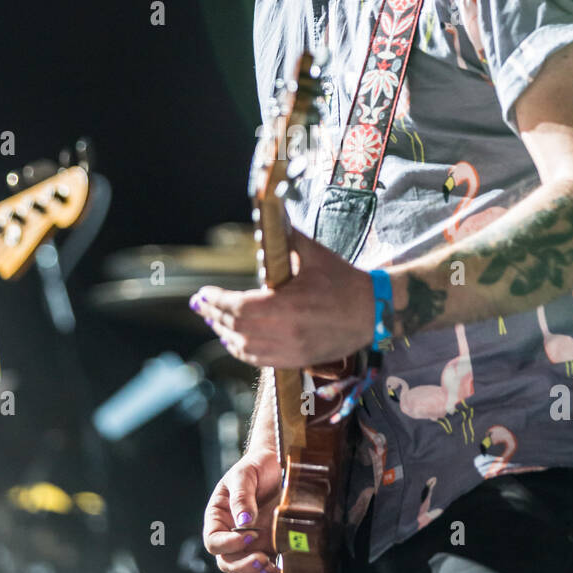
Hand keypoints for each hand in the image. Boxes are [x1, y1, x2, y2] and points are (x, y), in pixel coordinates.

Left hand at [188, 225, 375, 367]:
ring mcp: (291, 350)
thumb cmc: (343, 281)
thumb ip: (286, 237)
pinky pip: (260, 360)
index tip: (203, 293)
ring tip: (213, 319)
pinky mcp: (297, 360)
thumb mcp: (314, 254)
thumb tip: (269, 213)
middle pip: (236, 328)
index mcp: (287, 306)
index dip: (216, 301)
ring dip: (224, 333)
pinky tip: (233, 339)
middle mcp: (286, 332)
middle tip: (200, 304)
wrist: (372, 312)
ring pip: (245, 347)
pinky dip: (241, 349)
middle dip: (214, 315)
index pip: (239, 307)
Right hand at [202, 450, 281, 572]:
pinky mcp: (267, 546)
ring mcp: (249, 542)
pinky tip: (279, 568)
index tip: (248, 536)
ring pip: (242, 570)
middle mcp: (230, 533)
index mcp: (218, 516)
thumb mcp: (244, 475)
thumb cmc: (256, 466)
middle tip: (261, 558)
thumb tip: (243, 522)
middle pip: (226, 561)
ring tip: (269, 567)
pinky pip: (262, 568)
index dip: (227, 544)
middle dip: (242, 564)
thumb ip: (241, 497)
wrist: (279, 463)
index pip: (213, 541)